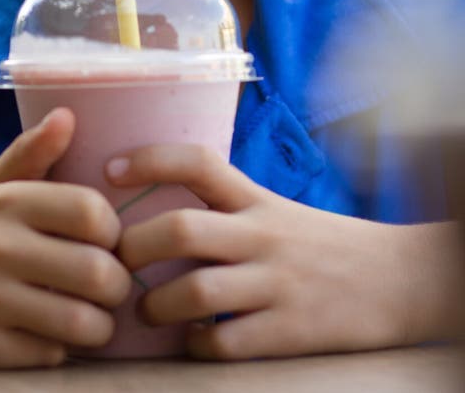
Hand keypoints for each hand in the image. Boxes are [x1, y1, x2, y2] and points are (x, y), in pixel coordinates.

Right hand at [0, 109, 130, 367]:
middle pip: (96, 272)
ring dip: (99, 325)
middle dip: (117, 285)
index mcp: (7, 202)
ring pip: (79, 321)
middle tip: (112, 287)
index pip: (91, 211)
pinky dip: (59, 348)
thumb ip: (31, 152)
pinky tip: (52, 335)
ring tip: (95, 318)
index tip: (108, 242)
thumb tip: (67, 114)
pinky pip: (47, 354)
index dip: (114, 231)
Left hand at [106, 144, 452, 359]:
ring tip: (147, 311)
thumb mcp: (276, 210)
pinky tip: (191, 342)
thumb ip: (227, 207)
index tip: (110, 169)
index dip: (150, 159)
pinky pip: (226, 344)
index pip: (199, 163)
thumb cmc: (321, 244)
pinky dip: (196, 346)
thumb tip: (158, 214)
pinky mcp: (290, 331)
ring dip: (156, 305)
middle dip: (135, 247)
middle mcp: (264, 235)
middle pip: (182, 230)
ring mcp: (277, 283)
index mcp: (258, 200)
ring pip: (197, 291)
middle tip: (117, 263)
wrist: (396, 279)